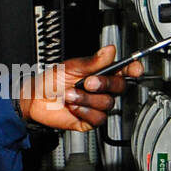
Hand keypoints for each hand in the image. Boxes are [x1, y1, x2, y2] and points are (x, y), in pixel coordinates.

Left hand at [19, 45, 142, 131]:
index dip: (133, 70)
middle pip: (120, 87)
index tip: (134, 70)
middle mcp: (102, 89)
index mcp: (101, 73)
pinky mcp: (89, 120)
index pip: (125, 71)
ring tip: (70, 95)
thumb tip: (109, 50)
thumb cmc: (50, 81)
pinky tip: (73, 107)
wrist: (35, 99)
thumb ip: (92, 61)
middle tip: (87, 82)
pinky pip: (98, 118)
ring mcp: (96, 104)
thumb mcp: (71, 67)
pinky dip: (84, 111)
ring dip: (87, 99)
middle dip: (104, 84)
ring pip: (107, 103)